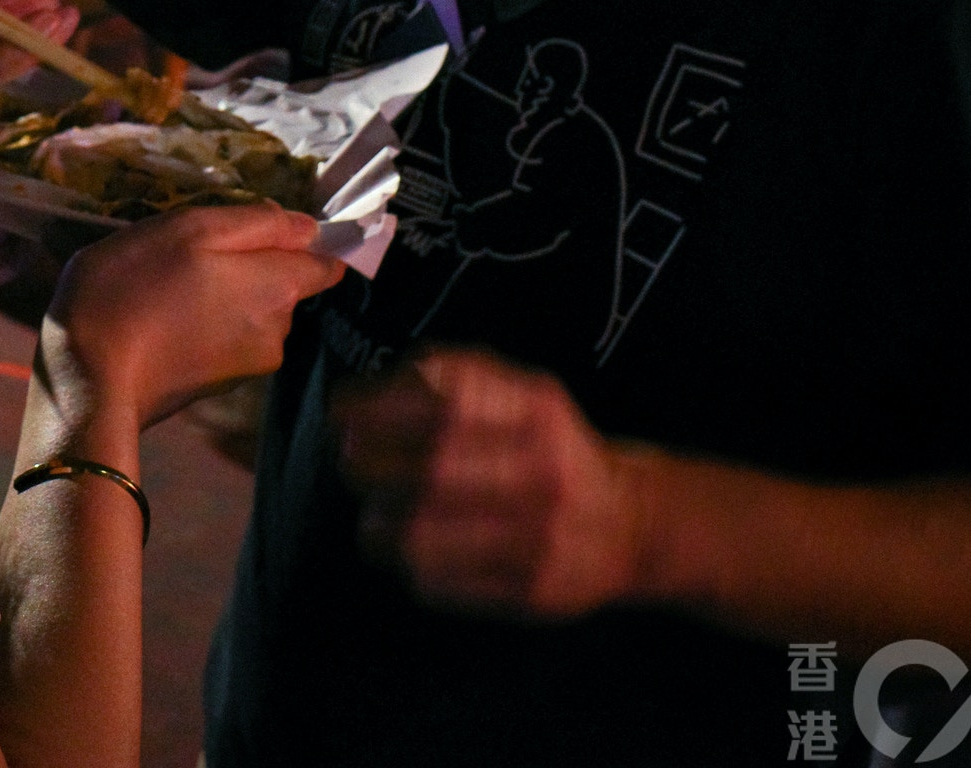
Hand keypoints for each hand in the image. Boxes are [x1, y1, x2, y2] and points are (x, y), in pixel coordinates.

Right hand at [43, 203, 342, 428]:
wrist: (88, 376)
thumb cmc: (135, 286)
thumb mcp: (189, 228)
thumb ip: (256, 224)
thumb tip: (308, 228)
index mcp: (278, 288)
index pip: (327, 265)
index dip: (308, 243)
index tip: (265, 229)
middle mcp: (277, 332)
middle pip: (284, 285)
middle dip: (252, 265)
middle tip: (194, 251)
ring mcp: (248, 365)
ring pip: (254, 311)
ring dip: (226, 293)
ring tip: (172, 282)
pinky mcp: (218, 385)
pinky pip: (228, 337)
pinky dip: (208, 321)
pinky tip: (166, 314)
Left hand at [334, 347, 646, 619]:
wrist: (628, 524)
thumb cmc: (552, 446)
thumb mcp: (524, 392)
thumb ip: (462, 375)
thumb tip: (383, 382)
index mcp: (539, 413)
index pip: (447, 402)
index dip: (381, 406)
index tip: (341, 411)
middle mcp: (544, 473)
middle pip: (433, 469)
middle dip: (371, 463)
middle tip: (347, 460)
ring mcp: (541, 538)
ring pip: (430, 535)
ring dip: (380, 524)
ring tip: (371, 516)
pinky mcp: (532, 594)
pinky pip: (447, 584)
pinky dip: (411, 566)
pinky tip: (405, 552)